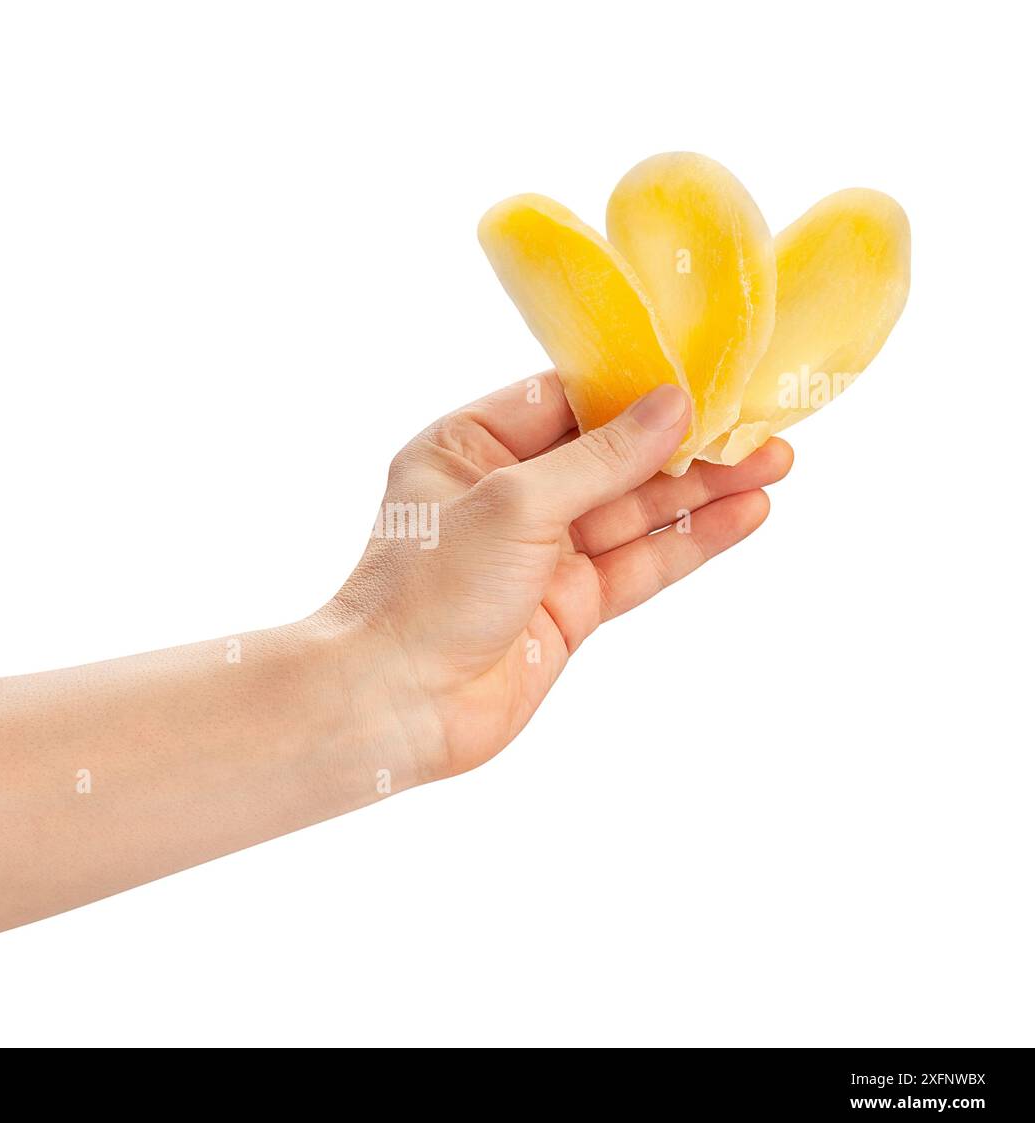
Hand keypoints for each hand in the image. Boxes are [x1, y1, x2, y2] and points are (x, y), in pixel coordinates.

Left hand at [327, 371, 792, 779]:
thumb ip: (600, 458)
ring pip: (635, 509)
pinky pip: (640, 562)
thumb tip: (670, 406)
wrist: (397, 703)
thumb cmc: (427, 592)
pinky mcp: (570, 605)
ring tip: (774, 461)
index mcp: (470, 446)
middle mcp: (507, 493)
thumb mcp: (514, 503)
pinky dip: (691, 540)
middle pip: (611, 455)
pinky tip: (745, 515)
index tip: (703, 370)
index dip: (634, 386)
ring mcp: (542, 551)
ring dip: (703, 488)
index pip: (565, 399)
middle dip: (684, 440)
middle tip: (760, 421)